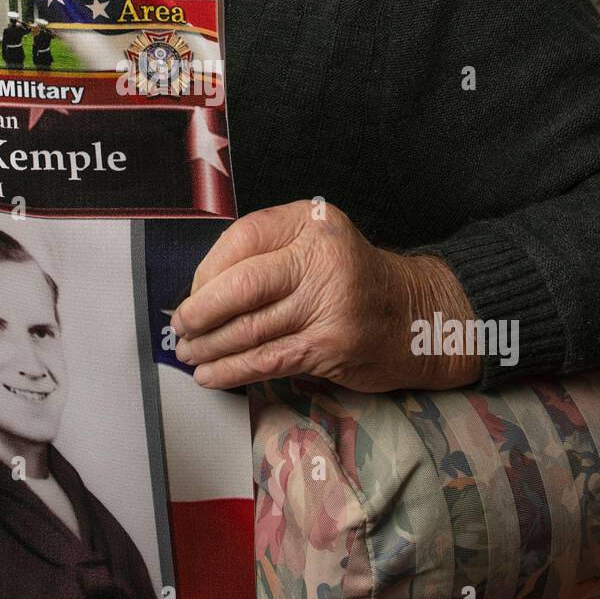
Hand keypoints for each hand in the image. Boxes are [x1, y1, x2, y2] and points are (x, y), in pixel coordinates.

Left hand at [170, 200, 479, 392]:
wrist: (419, 314)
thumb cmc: (353, 278)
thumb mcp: (317, 242)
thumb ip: (268, 252)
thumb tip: (201, 289)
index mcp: (311, 223)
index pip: (243, 239)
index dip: (207, 270)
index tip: (193, 292)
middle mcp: (322, 258)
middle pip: (242, 286)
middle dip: (200, 312)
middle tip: (181, 327)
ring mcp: (329, 304)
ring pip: (250, 328)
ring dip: (210, 347)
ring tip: (190, 353)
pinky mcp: (331, 345)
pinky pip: (268, 360)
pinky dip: (232, 371)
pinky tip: (211, 375)